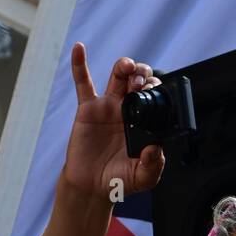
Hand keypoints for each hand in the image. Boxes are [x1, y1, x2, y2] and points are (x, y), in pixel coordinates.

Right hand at [61, 42, 164, 202]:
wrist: (92, 187)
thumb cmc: (119, 181)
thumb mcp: (143, 178)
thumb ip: (153, 166)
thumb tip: (155, 149)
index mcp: (144, 121)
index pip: (154, 95)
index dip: (156, 88)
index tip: (155, 93)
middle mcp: (128, 110)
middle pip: (138, 79)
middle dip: (143, 75)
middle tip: (140, 86)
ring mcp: (108, 107)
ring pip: (118, 75)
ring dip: (125, 65)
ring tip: (127, 70)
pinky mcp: (88, 109)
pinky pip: (83, 83)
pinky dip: (79, 64)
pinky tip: (79, 48)